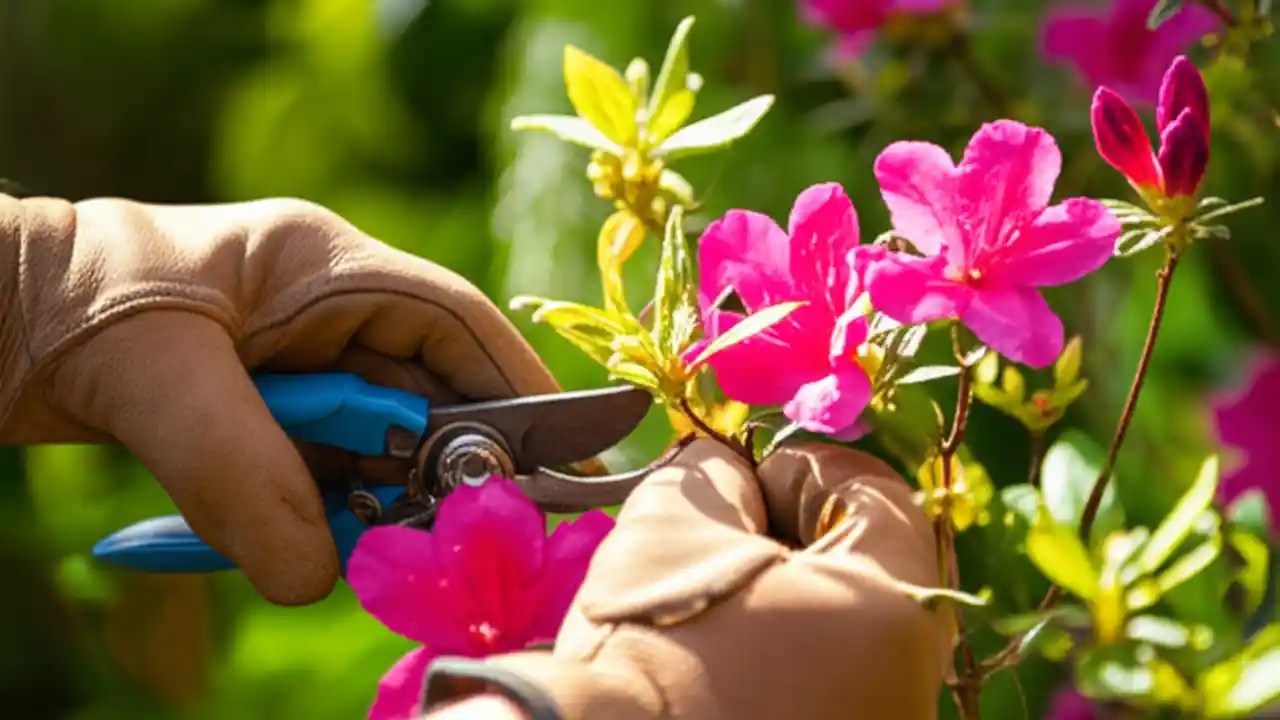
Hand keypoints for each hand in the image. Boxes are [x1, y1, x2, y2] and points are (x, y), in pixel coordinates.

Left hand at [0, 193, 562, 605]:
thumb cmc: (76, 304)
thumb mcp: (162, 380)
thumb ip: (245, 476)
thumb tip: (318, 575)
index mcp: (326, 264)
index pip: (454, 321)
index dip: (514, 385)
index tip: (556, 456)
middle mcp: (330, 311)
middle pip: (425, 394)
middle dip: (433, 465)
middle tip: (447, 533)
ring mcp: (301, 364)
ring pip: (377, 444)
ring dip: (369, 498)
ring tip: (353, 539)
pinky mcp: (271, 412)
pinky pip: (323, 471)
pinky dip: (320, 511)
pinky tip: (301, 538)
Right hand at [422, 439, 956, 719]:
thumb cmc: (645, 648)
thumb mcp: (670, 529)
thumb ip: (716, 475)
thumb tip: (730, 469)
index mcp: (895, 608)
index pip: (876, 496)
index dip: (801, 470)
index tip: (740, 482)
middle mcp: (911, 676)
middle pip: (871, 564)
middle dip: (796, 529)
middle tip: (726, 529)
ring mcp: (881, 718)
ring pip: (851, 627)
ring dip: (791, 592)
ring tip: (715, 591)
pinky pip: (830, 680)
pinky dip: (787, 652)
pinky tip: (723, 656)